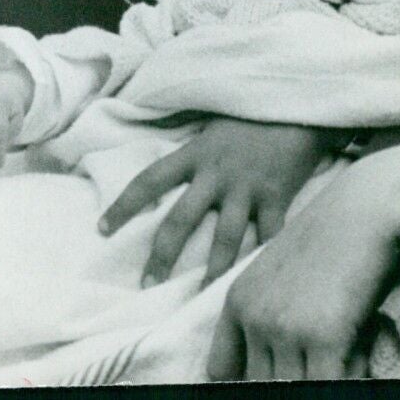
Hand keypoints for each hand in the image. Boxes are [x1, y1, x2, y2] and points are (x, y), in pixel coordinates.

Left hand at [100, 117, 339, 285]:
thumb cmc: (251, 115)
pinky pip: (269, 235)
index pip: (149, 180)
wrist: (298, 104)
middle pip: (181, 218)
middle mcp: (216, 173)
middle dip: (162, 254)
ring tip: (199, 295)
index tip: (102, 229)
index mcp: (195, 153)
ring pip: (224, 237)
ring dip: (212, 270)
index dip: (123, 205)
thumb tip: (160, 167)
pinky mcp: (277, 196)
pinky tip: (256, 282)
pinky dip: (263, 259)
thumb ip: (191, 150)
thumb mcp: (212, 125)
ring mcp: (247, 187)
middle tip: (146, 283)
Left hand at [207, 158, 398, 380]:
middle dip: (297, 376)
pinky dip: (349, 375)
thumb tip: (279, 365)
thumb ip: (268, 314)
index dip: (252, 379)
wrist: (367, 206)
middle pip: (261, 384)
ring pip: (294, 388)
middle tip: (330, 352)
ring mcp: (284, 327)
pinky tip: (361, 348)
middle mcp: (253, 315)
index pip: (221, 370)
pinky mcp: (321, 336)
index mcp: (238, 300)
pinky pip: (325, 385)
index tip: (285, 369)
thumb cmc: (335, 239)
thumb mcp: (282, 273)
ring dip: (322, 375)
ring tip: (349, 346)